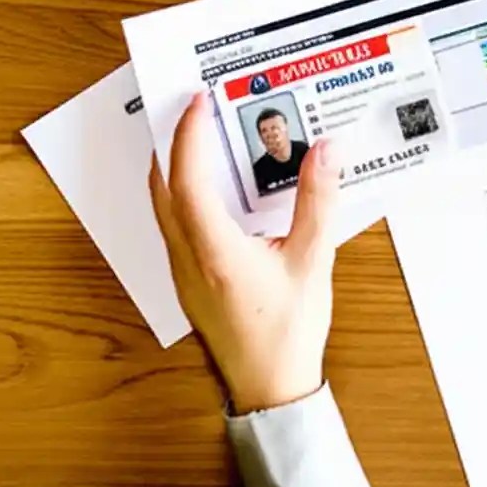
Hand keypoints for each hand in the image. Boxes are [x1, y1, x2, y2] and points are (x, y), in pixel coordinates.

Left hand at [149, 92, 340, 414]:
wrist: (271, 385)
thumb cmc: (289, 332)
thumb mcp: (313, 261)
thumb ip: (318, 202)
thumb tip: (324, 152)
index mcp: (215, 251)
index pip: (189, 178)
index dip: (190, 135)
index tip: (199, 101)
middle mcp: (188, 257)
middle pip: (162, 187)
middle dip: (171, 142)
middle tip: (191, 108)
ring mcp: (182, 270)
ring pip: (163, 206)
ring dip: (174, 168)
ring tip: (199, 138)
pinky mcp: (189, 280)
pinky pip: (175, 224)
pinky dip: (183, 194)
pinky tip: (212, 189)